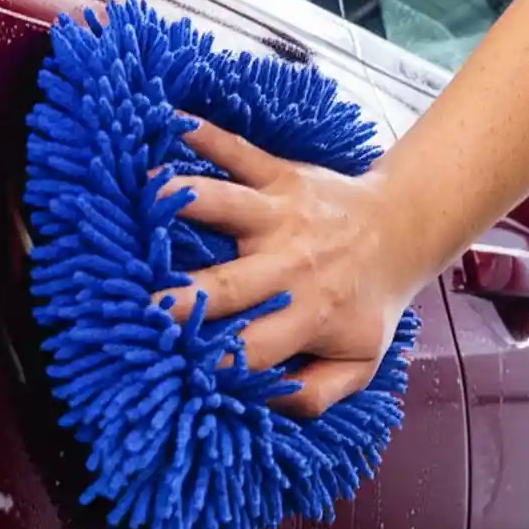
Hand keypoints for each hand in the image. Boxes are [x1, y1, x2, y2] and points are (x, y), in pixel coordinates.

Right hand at [153, 118, 425, 417]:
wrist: (401, 228)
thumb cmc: (368, 301)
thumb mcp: (358, 363)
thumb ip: (315, 395)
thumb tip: (261, 407)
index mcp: (308, 316)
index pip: (247, 350)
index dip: (205, 364)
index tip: (162, 369)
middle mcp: (290, 264)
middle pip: (222, 286)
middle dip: (176, 300)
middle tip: (126, 306)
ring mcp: (281, 213)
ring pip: (222, 205)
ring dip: (178, 201)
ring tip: (134, 201)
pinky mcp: (278, 173)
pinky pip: (235, 150)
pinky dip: (201, 135)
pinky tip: (165, 122)